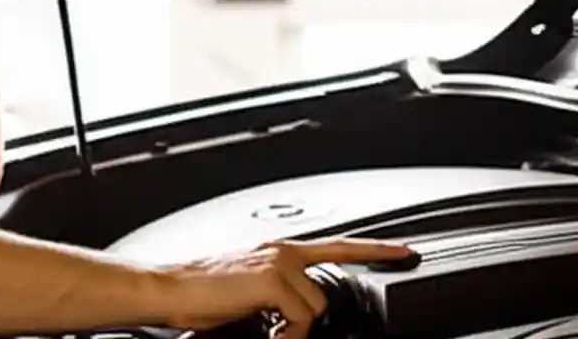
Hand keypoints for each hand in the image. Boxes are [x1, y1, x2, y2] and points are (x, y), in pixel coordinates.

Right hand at [161, 238, 414, 338]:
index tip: (405, 252)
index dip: (376, 250)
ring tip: (263, 327)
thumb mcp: (249, 292)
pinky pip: (299, 317)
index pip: (338, 247)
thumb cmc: (202, 294)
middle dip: (305, 319)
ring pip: (314, 308)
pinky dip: (285, 332)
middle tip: (277, 328)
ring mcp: (279, 262)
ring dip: (292, 328)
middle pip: (325, 293)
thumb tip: (296, 317)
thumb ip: (280, 293)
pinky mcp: (272, 277)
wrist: (171, 290)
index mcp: (279, 250)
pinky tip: (264, 328)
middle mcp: (283, 250)